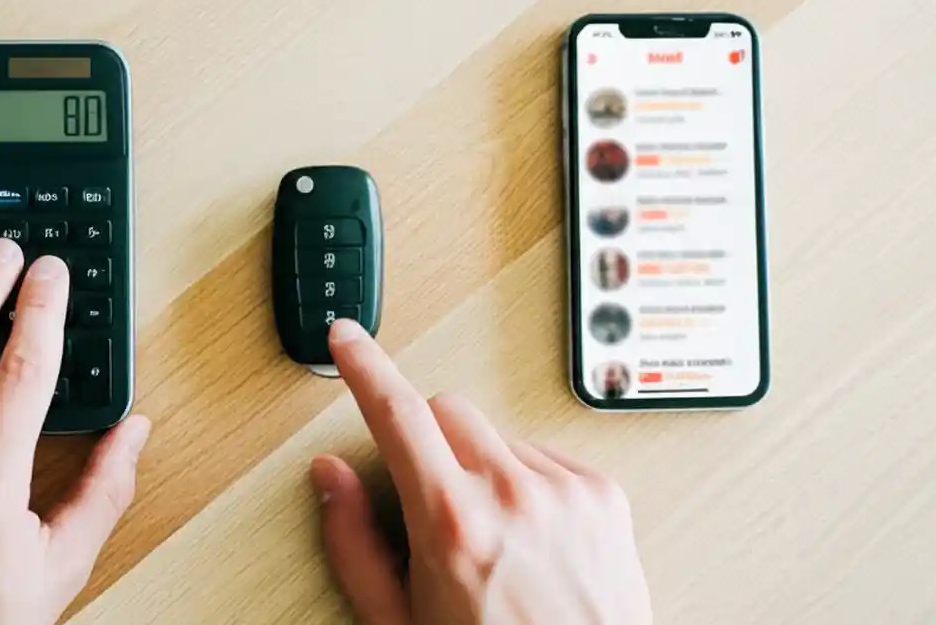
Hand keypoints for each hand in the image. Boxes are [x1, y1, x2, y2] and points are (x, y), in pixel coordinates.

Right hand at [310, 320, 650, 624]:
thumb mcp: (399, 620)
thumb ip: (354, 541)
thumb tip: (332, 477)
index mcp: (453, 523)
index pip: (397, 414)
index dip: (365, 367)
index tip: (347, 338)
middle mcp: (513, 494)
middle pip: (447, 410)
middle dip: (427, 439)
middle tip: (429, 496)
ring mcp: (565, 490)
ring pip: (496, 434)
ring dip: (480, 464)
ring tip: (488, 533)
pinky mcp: (603, 494)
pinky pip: (544, 456)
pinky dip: (526, 481)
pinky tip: (526, 533)